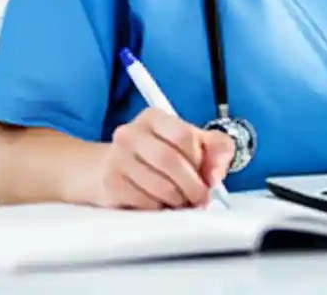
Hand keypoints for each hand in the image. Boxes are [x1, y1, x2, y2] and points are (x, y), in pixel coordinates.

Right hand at [92, 108, 234, 209]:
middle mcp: (130, 133)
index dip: (200, 160)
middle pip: (170, 161)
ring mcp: (116, 158)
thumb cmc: (160, 156)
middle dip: (192, 185)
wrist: (111, 169)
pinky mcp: (110, 184)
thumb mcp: (193, 143)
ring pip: (158, 185)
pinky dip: (159, 208)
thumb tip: (215, 173)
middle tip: (199, 198)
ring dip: (177, 199)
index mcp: (153, 118)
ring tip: (181, 202)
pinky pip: (143, 202)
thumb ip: (217, 149)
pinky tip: (160, 205)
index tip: (207, 175)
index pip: (184, 136)